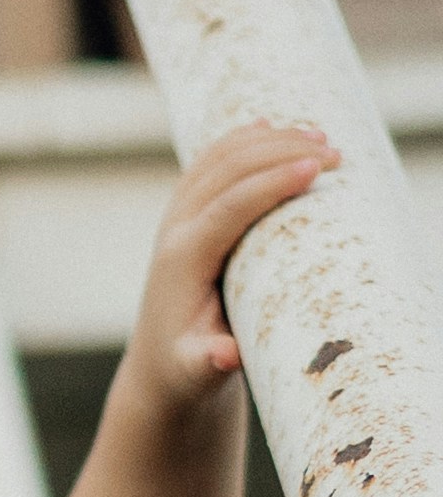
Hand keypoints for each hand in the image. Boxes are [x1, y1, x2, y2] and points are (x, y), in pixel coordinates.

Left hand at [130, 118, 334, 418]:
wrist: (160, 363)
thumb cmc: (187, 368)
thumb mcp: (197, 371)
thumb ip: (209, 361)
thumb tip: (225, 356)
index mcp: (181, 259)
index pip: (229, 206)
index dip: (272, 183)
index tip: (316, 169)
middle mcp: (175, 228)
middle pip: (229, 169)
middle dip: (283, 153)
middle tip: (336, 153)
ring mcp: (176, 215)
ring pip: (221, 157)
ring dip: (271, 140)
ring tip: (322, 139)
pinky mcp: (184, 211)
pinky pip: (212, 161)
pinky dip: (243, 139)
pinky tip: (271, 126)